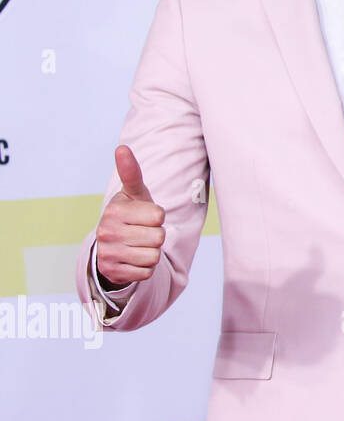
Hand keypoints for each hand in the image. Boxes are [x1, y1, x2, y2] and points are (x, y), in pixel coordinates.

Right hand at [94, 145, 164, 286]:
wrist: (110, 246)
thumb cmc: (130, 215)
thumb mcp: (133, 194)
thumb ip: (131, 173)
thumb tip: (122, 148)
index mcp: (114, 210)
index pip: (159, 216)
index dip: (157, 217)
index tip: (144, 217)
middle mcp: (107, 232)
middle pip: (159, 237)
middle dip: (156, 236)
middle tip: (141, 233)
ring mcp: (108, 253)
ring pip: (154, 256)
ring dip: (151, 252)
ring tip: (138, 245)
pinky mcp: (112, 272)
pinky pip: (147, 272)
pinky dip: (145, 267)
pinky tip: (133, 259)